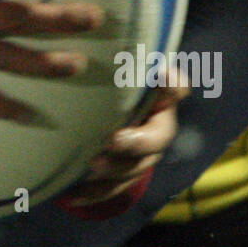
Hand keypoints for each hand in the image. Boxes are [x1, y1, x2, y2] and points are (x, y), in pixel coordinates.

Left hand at [56, 71, 186, 211]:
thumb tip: (127, 50)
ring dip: (113, 172)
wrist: (104, 116)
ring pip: (134, 168)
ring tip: (89, 168)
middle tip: (112, 140)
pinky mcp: (125, 177)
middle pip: (155, 140)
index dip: (171, 85)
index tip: (162, 75)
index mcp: (158, 98)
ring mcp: (144, 156)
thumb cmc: (112, 87)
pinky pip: (113, 189)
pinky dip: (92, 194)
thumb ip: (122, 62)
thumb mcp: (116, 71)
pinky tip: (72, 196)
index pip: (175, 88)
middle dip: (135, 143)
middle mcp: (157, 129)